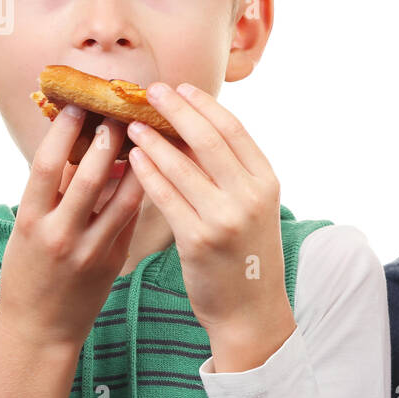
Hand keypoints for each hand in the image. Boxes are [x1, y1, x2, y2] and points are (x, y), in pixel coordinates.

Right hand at [0, 104, 144, 348]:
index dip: (62, 132)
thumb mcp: (28, 229)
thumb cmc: (29, 271)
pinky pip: (130, 219)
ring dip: (136, 163)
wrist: (40, 328)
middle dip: (106, 139)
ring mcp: (89, 249)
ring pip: (121, 198)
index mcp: (30, 221)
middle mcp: (59, 234)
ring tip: (143, 135)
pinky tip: (151, 170)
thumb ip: (51, 194)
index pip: (46, 166)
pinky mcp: (113, 260)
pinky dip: (139, 192)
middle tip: (119, 111)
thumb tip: (81, 150)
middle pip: (88, 176)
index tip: (76, 106)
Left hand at [124, 82, 292, 370]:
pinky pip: (165, 197)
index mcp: (267, 182)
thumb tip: (191, 129)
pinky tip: (132, 158)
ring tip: (131, 123)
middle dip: (176, 110)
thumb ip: (231, 172)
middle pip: (208, 139)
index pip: (233, 129)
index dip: (204, 104)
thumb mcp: (253, 208)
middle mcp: (250, 196)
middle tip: (150, 91)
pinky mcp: (197, 240)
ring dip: (153, 139)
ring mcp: (225, 218)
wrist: (250, 310)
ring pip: (182, 165)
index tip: (181, 87)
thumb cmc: (246, 254)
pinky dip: (146, 173)